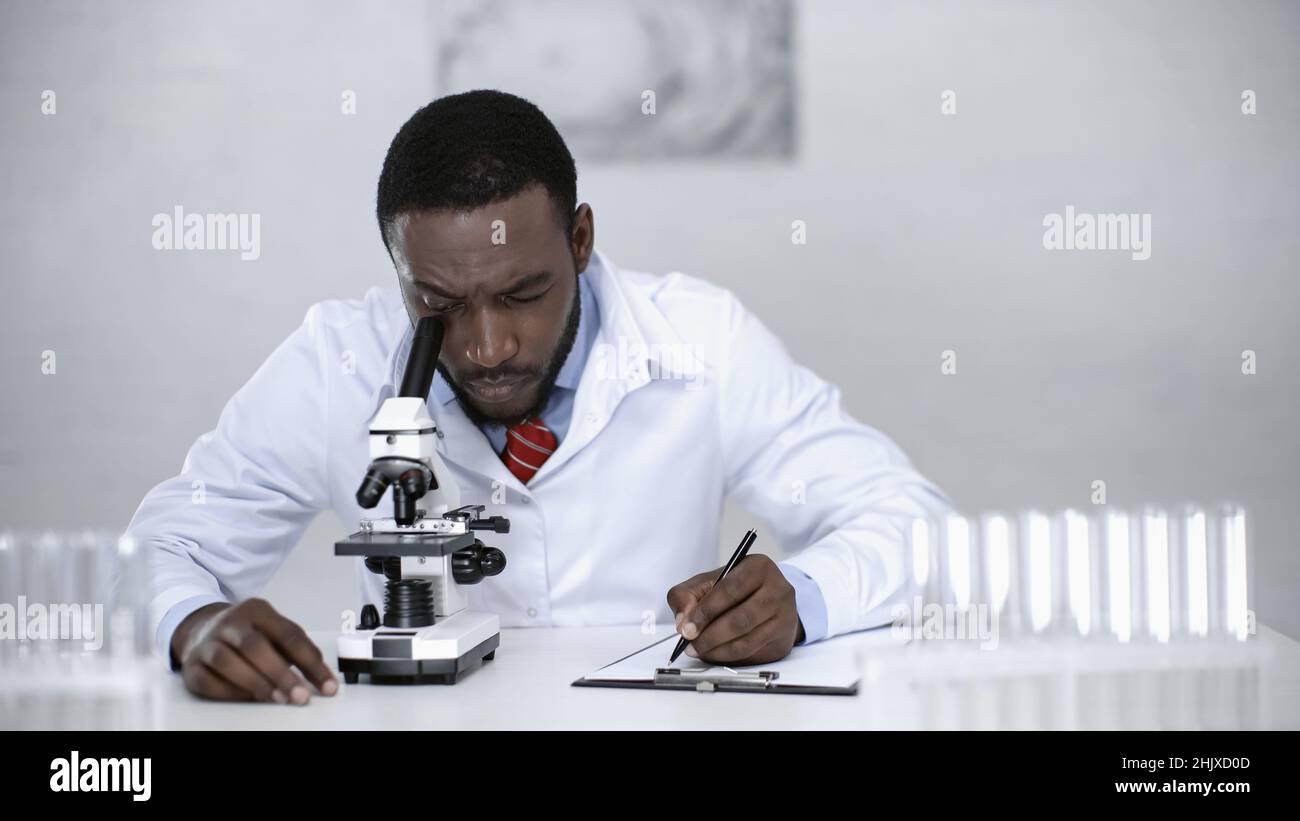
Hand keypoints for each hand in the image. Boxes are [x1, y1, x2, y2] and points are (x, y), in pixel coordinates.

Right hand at [173, 598, 337, 703]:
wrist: (202, 629)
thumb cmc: (248, 634)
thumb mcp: (274, 631)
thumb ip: (297, 650)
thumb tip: (322, 679)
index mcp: (257, 610)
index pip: (289, 634)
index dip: (311, 662)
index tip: (327, 685)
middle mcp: (230, 623)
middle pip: (254, 646)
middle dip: (281, 674)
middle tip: (300, 695)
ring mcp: (207, 643)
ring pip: (227, 662)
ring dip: (256, 683)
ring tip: (279, 699)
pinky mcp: (192, 665)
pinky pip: (208, 681)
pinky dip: (230, 692)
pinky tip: (249, 698)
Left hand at [666, 554, 804, 664]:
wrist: (768, 599)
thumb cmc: (735, 589)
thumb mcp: (708, 582)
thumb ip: (687, 594)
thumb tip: (683, 620)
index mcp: (758, 567)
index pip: (730, 590)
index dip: (705, 611)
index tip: (686, 629)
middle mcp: (778, 590)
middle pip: (740, 619)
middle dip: (710, 636)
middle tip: (690, 644)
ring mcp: (784, 617)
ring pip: (746, 641)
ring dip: (717, 650)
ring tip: (699, 650)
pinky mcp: (783, 639)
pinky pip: (752, 653)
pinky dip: (728, 657)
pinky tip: (714, 653)